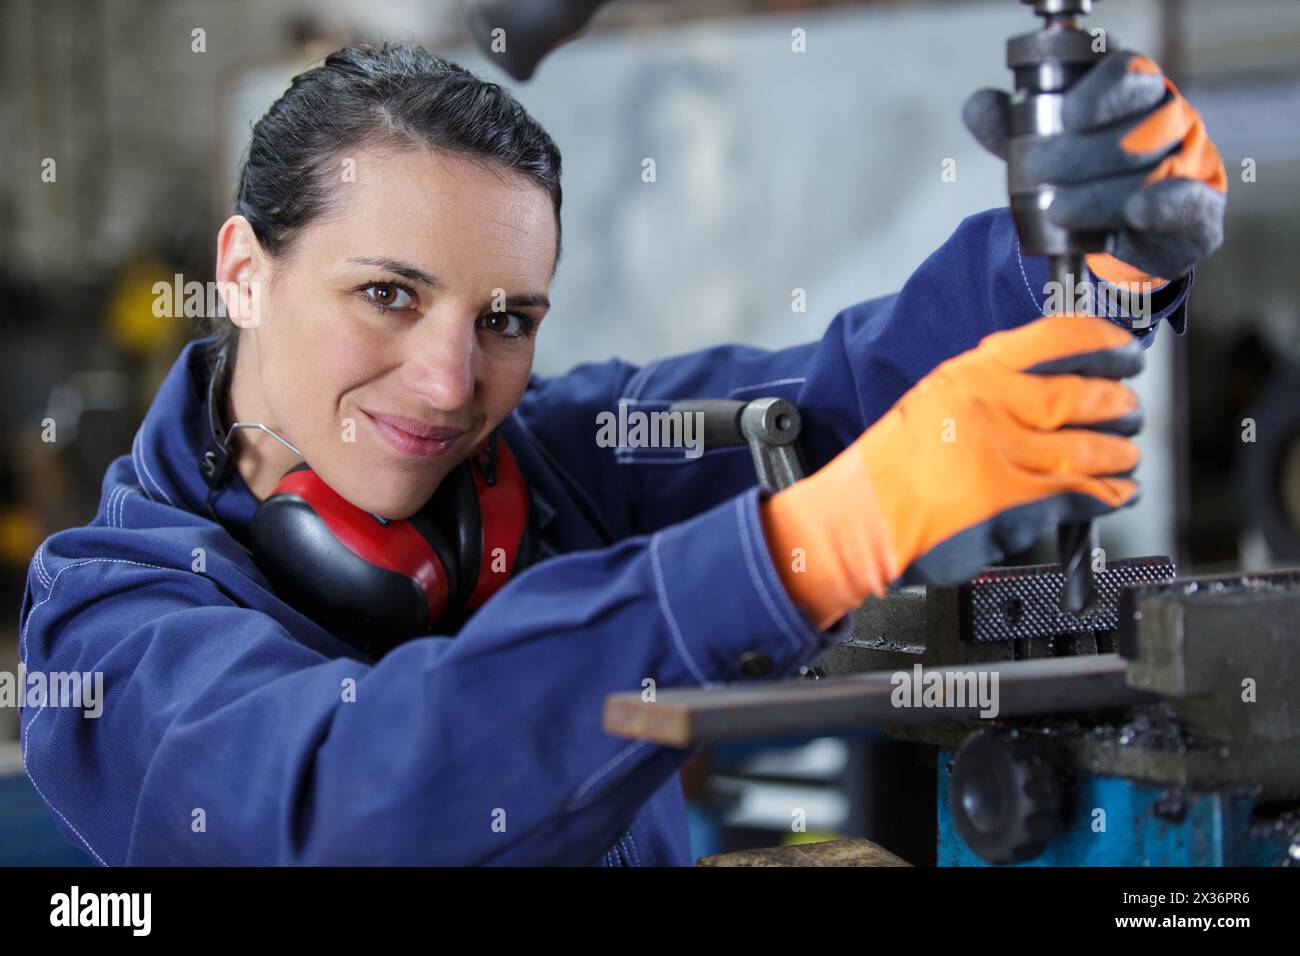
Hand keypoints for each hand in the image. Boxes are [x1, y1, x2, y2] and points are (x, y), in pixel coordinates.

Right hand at [760, 315, 1144, 628]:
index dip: (1101, 343)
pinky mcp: (1016, 505)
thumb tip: (1042, 385)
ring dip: (1118, 453)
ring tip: (1125, 454)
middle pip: (1081, 395)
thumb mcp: (931, 404)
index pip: (1053, 340)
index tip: (1123, 349)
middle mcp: (989, 408)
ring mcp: (1004, 456)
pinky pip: (1083, 494)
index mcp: (969, 376)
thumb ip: (985, 390)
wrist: (860, 521)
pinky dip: (1108, 494)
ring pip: (1089, 448)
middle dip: (1118, 403)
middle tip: (1129, 408)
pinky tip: (1114, 492)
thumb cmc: (888, 470)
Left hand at [964, 51, 1226, 286]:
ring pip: (1157, 169)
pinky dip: (1163, 205)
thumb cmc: (1076, 174)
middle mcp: (1170, 121)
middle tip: (1040, 173)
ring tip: (1060, 209)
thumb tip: (979, 106)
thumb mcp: (1038, 148)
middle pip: (1142, 125)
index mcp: (1134, 90)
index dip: (1100, 94)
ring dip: (1103, 192)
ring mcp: (1191, 164)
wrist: (1112, 232)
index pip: (1128, 74)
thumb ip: (1009, 127)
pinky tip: (1137, 210)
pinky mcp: (1198, 213)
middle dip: (1085, 152)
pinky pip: (1189, 203)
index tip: (1068, 116)